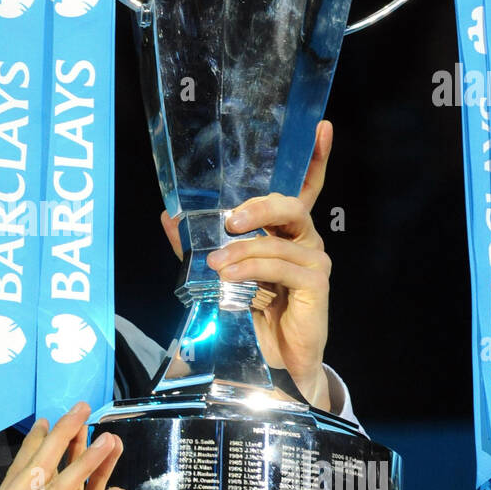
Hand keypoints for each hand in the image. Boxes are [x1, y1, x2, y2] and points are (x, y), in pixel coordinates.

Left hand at [160, 120, 333, 409]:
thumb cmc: (253, 313)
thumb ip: (198, 245)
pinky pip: (280, 267)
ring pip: (278, 241)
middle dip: (258, 206)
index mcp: (288, 232)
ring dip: (242, 250)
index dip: (316, 157)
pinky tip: (230, 277)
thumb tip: (168, 217)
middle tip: (229, 220)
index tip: (322, 126)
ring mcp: (315, 262)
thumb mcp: (222, 273)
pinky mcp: (315, 285)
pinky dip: (251, 269)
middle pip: (291, 206)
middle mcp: (306, 241)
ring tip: (216, 265)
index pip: (307, 188)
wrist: (273, 363)